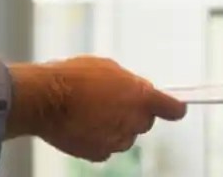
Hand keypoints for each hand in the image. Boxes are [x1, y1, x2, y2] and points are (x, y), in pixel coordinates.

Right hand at [8, 56, 186, 162]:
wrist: (46, 99)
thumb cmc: (74, 77)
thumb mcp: (107, 67)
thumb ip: (129, 82)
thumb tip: (136, 89)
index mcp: (141, 98)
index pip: (172, 109)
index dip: (174, 108)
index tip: (176, 108)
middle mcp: (133, 122)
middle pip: (144, 121)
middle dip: (133, 113)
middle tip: (111, 100)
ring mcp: (116, 141)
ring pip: (124, 136)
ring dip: (114, 126)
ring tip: (91, 111)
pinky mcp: (98, 154)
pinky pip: (105, 147)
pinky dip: (98, 139)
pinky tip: (83, 125)